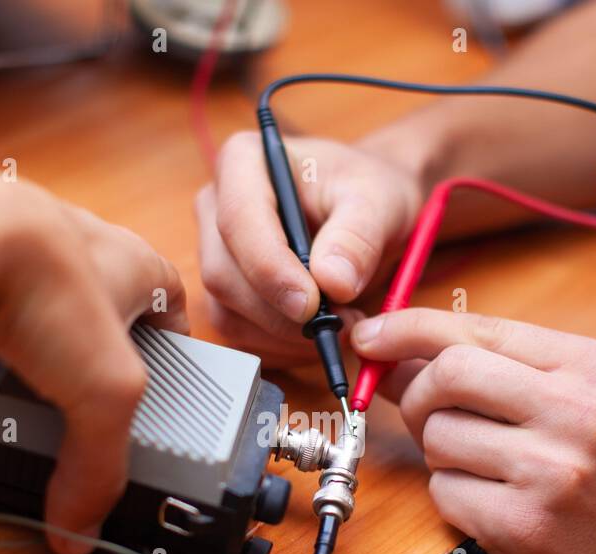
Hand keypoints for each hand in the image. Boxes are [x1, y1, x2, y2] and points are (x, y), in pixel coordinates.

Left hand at [0, 155, 185, 553]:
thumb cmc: (36, 283)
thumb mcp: (100, 393)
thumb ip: (100, 465)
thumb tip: (79, 528)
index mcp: (122, 257)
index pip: (167, 290)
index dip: (170, 333)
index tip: (167, 366)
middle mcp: (60, 229)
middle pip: (88, 285)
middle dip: (82, 334)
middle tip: (72, 387)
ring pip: (14, 274)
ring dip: (15, 318)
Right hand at [194, 133, 423, 364]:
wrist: (369, 216)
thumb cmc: (369, 195)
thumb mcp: (380, 202)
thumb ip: (359, 236)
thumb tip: (332, 282)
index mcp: (244, 163)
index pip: (238, 221)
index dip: (270, 270)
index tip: (311, 305)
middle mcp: (216, 206)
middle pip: (225, 275)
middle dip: (282, 313)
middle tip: (342, 323)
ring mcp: (215, 253)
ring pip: (229, 313)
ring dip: (286, 336)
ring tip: (341, 327)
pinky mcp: (225, 294)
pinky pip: (240, 335)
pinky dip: (282, 348)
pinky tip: (319, 335)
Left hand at [350, 309, 595, 553]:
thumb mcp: (577, 402)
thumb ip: (493, 370)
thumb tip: (392, 349)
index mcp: (593, 366)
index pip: (476, 329)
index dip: (408, 328)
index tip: (371, 335)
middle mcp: (578, 411)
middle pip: (448, 374)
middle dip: (418, 395)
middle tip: (429, 417)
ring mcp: (552, 470)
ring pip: (438, 436)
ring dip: (442, 456)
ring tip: (487, 471)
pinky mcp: (524, 523)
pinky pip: (444, 491)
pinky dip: (453, 498)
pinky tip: (494, 507)